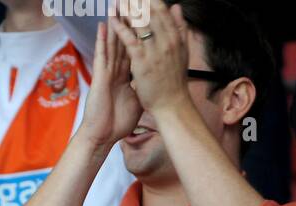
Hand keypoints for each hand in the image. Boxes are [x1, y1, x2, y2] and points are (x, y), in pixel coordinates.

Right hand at [79, 18, 142, 148]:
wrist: (103, 136)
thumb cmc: (117, 122)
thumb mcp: (136, 100)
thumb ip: (143, 86)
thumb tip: (154, 82)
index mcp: (125, 75)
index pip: (135, 49)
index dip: (141, 33)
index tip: (148, 17)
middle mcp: (115, 71)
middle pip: (124, 41)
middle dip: (129, 22)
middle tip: (133, 6)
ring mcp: (106, 73)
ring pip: (112, 43)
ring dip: (115, 24)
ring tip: (117, 7)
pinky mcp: (100, 78)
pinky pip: (101, 55)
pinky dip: (101, 40)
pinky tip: (102, 26)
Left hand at [109, 0, 190, 116]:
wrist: (172, 104)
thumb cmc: (175, 82)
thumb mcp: (182, 52)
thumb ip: (180, 29)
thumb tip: (176, 8)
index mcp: (175, 37)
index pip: (162, 12)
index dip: (152, 1)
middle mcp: (166, 40)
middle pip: (151, 14)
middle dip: (139, 2)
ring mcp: (154, 51)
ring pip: (140, 24)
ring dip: (128, 10)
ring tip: (120, 0)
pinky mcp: (141, 62)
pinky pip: (129, 41)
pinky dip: (120, 29)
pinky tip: (112, 20)